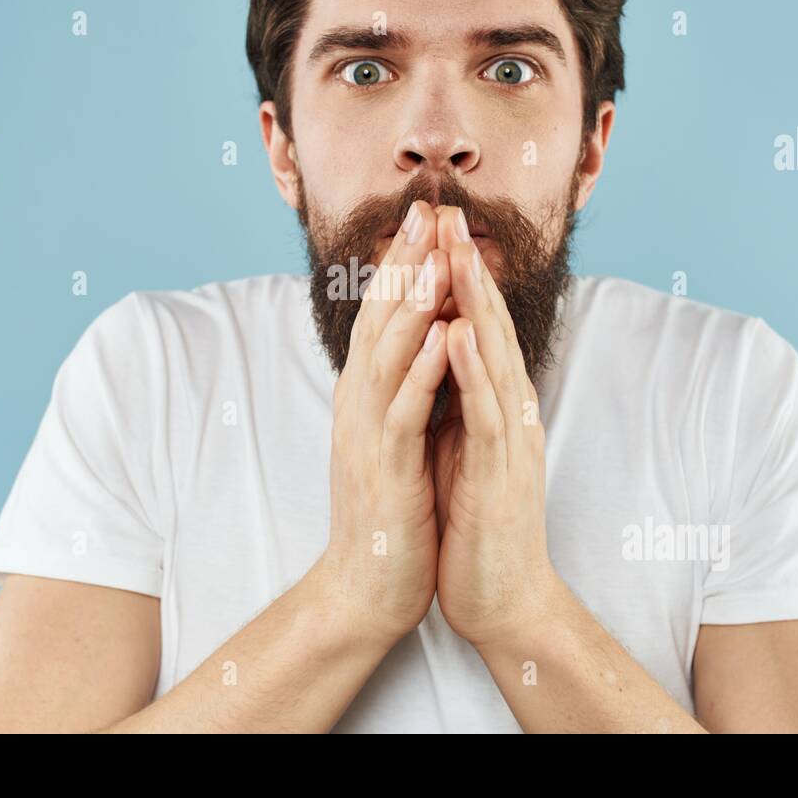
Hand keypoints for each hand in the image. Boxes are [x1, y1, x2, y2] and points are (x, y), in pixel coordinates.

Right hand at [319, 199, 452, 646]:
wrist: (365, 585)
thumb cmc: (390, 511)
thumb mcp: (394, 437)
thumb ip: (403, 389)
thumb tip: (424, 342)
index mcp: (366, 395)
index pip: (383, 315)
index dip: (403, 265)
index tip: (426, 219)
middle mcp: (359, 403)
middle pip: (379, 319)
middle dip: (404, 264)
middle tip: (425, 212)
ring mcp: (367, 433)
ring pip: (388, 355)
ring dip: (412, 304)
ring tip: (434, 256)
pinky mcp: (384, 467)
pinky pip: (403, 410)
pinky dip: (420, 370)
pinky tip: (438, 337)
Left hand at [429, 205, 560, 650]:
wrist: (504, 600)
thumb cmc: (478, 525)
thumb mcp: (463, 449)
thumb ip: (459, 402)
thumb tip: (438, 357)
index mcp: (496, 407)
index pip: (477, 328)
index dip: (457, 277)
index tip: (434, 229)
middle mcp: (510, 412)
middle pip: (489, 328)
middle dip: (468, 270)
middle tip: (449, 214)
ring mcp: (511, 441)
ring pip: (494, 359)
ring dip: (475, 303)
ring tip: (457, 252)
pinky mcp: (502, 473)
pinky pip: (486, 414)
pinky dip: (473, 371)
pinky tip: (458, 334)